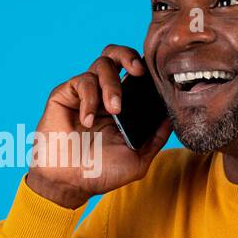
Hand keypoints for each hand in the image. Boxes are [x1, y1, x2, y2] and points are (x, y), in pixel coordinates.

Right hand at [24, 44, 171, 208]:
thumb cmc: (100, 173)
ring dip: (112, 85)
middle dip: (129, 55)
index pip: (134, 73)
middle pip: (116, 54)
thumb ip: (156, 138)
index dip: (145, 68)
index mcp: (122, 105)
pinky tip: (87, 121)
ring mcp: (84, 94)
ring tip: (114, 110)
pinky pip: (81, 81)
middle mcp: (103, 94)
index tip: (155, 77)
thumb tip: (173, 117)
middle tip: (137, 72)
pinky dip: (89, 98)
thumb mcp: (137, 159)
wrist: (68, 183)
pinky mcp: (65, 95)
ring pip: (102, 64)